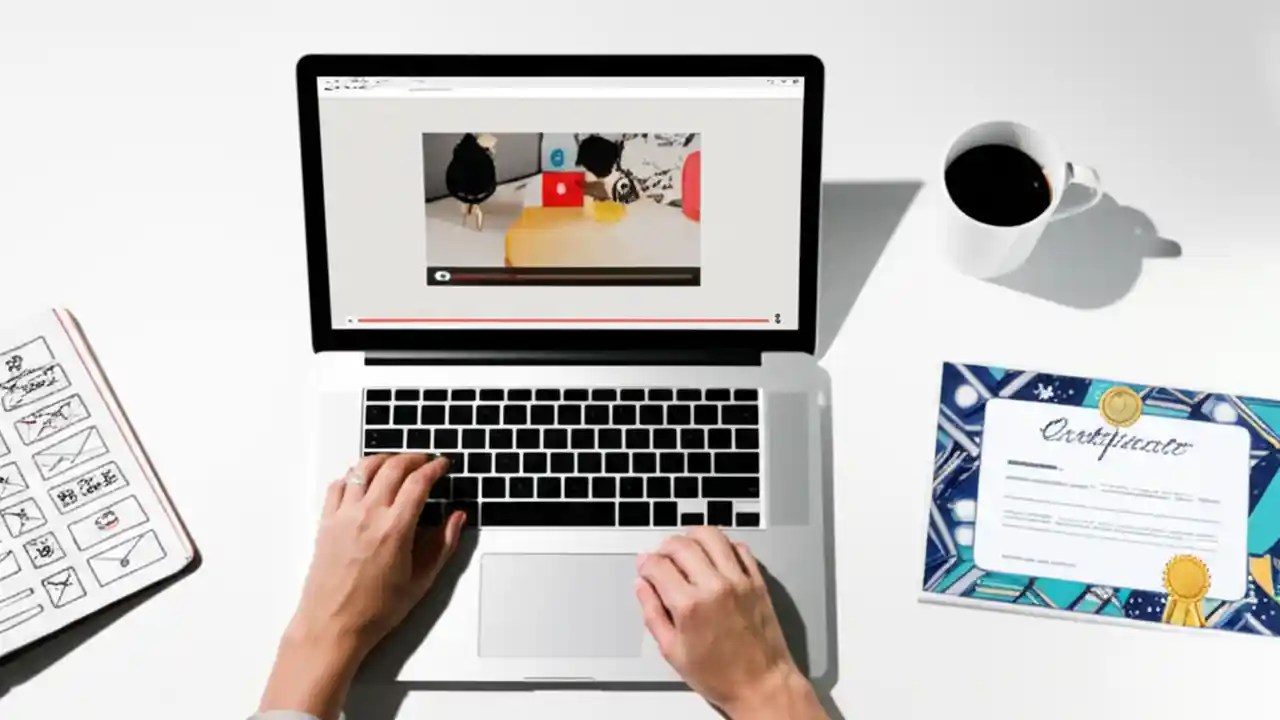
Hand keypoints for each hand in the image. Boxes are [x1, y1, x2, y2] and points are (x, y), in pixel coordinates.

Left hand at [259, 453, 464, 719]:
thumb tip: (457, 518)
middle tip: (424, 460)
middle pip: (392, 468)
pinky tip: (361, 481)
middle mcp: (368, 516)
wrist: (332, 626)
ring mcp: (343, 517)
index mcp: (395, 529)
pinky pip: (338, 486)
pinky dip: (352, 476)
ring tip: (395, 462)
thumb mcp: (421, 581)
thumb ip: (443, 545)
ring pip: (362, 469)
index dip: (434, 468)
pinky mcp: (326, 523)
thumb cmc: (375, 610)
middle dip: (412, 458)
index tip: (442, 465)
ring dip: (382, 459)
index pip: (418, 482)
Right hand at [636, 527, 824, 719]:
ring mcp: (739, 580)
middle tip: (662, 559)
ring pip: (712, 535)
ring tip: (687, 550)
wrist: (761, 683)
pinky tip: (714, 556)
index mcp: (689, 606)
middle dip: (665, 547)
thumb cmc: (718, 674)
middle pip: (681, 544)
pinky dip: (723, 545)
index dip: (645, 563)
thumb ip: (653, 613)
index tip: (644, 567)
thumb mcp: (672, 651)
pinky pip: (739, 547)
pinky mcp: (757, 581)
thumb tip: (642, 586)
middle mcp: (714, 586)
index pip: (658, 565)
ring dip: (693, 537)